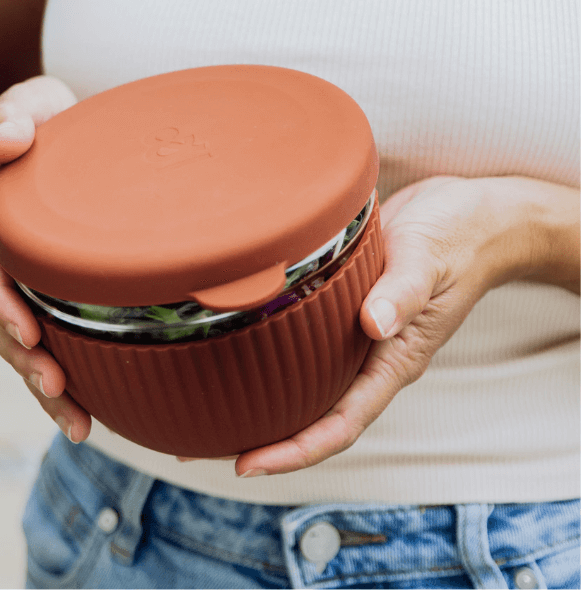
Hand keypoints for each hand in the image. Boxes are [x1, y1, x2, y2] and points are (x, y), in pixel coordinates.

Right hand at [0, 75, 91, 443]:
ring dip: (42, 382)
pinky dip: (62, 375)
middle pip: (0, 317)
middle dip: (24, 358)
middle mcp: (0, 255)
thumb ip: (14, 115)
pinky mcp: (43, 290)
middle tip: (58, 387)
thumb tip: (4, 140)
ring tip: (79, 424)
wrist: (24, 139)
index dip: (2, 299)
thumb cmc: (32, 122)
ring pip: (21, 340)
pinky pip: (47, 337)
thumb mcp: (24, 104)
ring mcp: (19, 278)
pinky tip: (89, 410)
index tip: (29, 331)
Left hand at [232, 174, 578, 477]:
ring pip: (307, 382)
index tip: (251, 464)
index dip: (297, 450)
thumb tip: (375, 324)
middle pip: (316, 414)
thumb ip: (404, 293)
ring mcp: (357, 333)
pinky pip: (307, 342)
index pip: (343, 422)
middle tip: (209, 445)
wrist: (469, 215)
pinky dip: (274, 352)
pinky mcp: (345, 307)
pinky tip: (241, 346)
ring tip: (214, 408)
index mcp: (395, 358)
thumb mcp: (429, 259)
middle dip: (268, 436)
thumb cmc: (457, 237)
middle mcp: (372, 355)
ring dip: (266, 399)